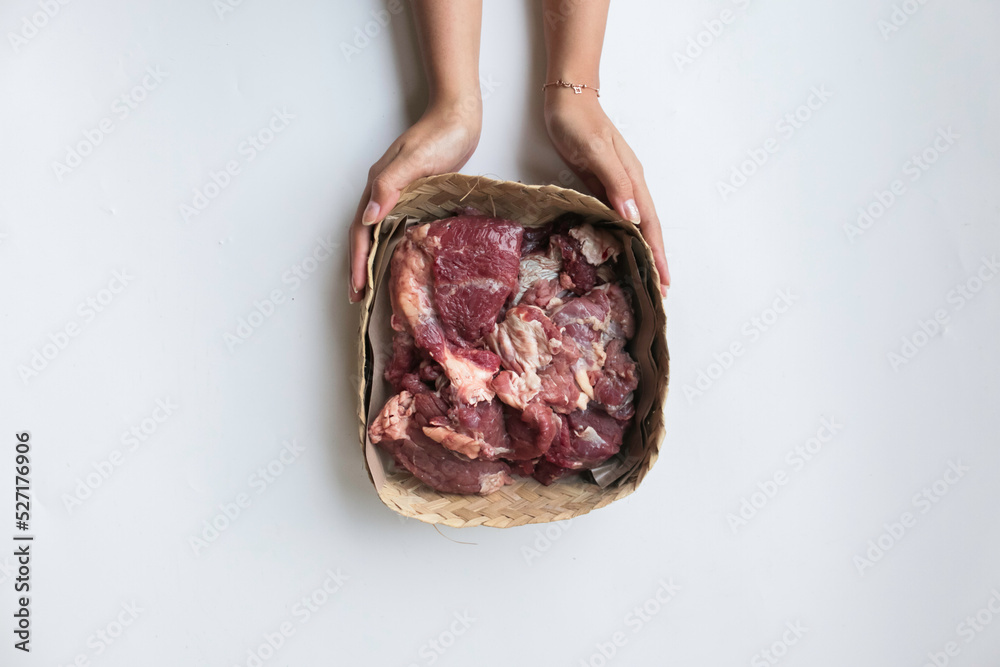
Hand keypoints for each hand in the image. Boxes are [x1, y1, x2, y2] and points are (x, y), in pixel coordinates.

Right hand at [348, 99, 481, 302]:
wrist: (459, 116)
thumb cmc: (440, 135)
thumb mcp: (415, 160)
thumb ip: (390, 186)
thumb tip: (367, 216)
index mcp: (379, 185)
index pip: (362, 231)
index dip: (358, 261)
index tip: (358, 289)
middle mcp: (384, 191)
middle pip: (366, 235)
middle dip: (360, 267)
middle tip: (359, 298)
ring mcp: (399, 192)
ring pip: (381, 232)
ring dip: (374, 259)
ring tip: (373, 285)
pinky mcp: (416, 194)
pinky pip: (398, 225)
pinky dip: (393, 245)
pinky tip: (400, 258)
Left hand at [544, 94, 670, 294]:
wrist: (567, 98)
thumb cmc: (579, 122)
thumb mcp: (595, 151)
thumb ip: (614, 182)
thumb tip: (631, 216)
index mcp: (633, 180)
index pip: (650, 225)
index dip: (658, 254)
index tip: (664, 282)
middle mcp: (629, 186)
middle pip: (646, 230)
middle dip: (654, 261)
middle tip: (658, 293)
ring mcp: (616, 186)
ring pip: (633, 226)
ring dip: (639, 252)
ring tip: (642, 280)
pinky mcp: (602, 185)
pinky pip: (615, 219)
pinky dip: (621, 238)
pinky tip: (618, 252)